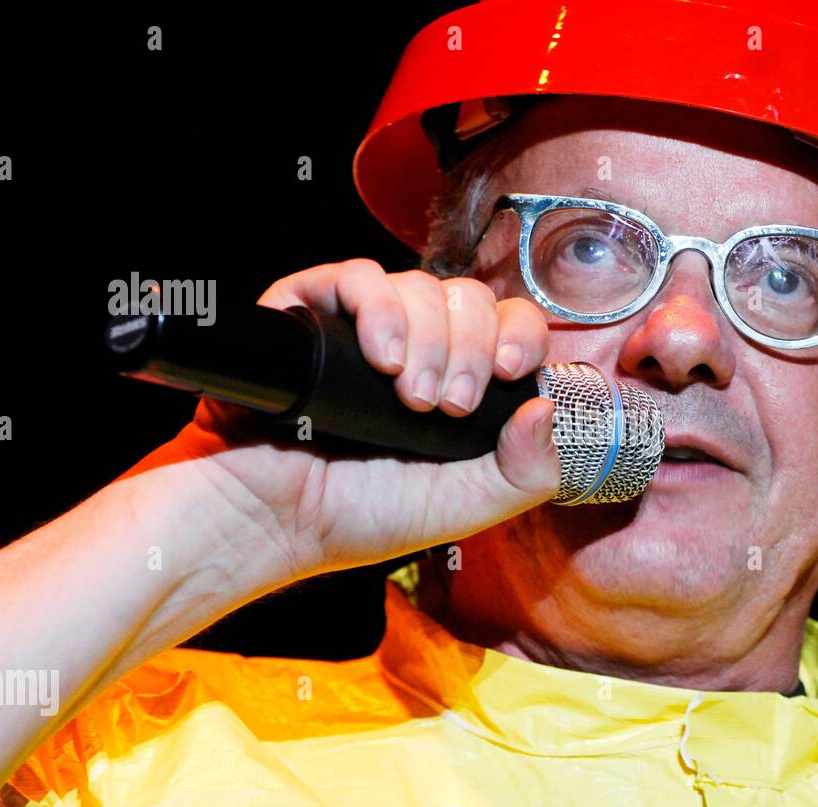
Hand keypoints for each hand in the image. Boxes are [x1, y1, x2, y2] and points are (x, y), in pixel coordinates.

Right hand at [142, 259, 560, 580]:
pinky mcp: (309, 311)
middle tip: (445, 406)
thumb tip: (548, 407)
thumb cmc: (357, 515)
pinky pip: (357, 276)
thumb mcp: (462, 508)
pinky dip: (379, 309)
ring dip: (427, 339)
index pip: (507, 325)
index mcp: (456, 380)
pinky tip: (379, 358)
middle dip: (470, 349)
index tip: (509, 372)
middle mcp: (414, 345)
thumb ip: (525, 475)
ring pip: (420, 285)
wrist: (268, 520)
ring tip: (405, 396)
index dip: (518, 336)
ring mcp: (361, 325)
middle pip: (469, 298)